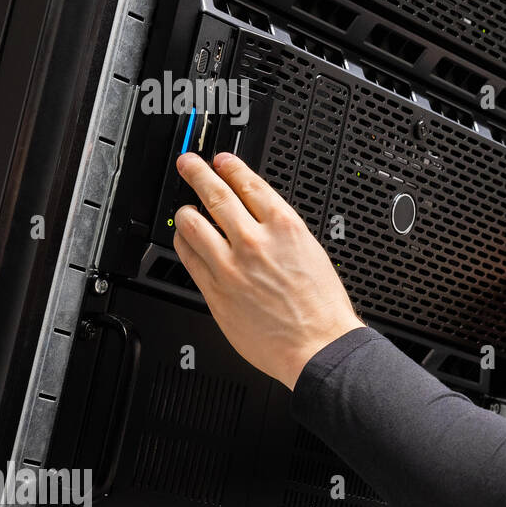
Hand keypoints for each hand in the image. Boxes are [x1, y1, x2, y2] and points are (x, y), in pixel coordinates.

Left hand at [172, 151, 364, 390]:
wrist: (319, 345)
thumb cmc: (323, 309)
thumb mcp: (313, 255)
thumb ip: (282, 236)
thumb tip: (261, 223)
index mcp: (286, 228)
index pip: (250, 185)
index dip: (231, 167)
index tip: (222, 160)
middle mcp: (255, 241)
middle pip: (216, 195)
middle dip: (198, 173)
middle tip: (188, 163)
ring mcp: (231, 266)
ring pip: (193, 223)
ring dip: (186, 211)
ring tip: (184, 208)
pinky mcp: (215, 290)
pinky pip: (188, 256)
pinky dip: (183, 242)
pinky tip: (183, 239)